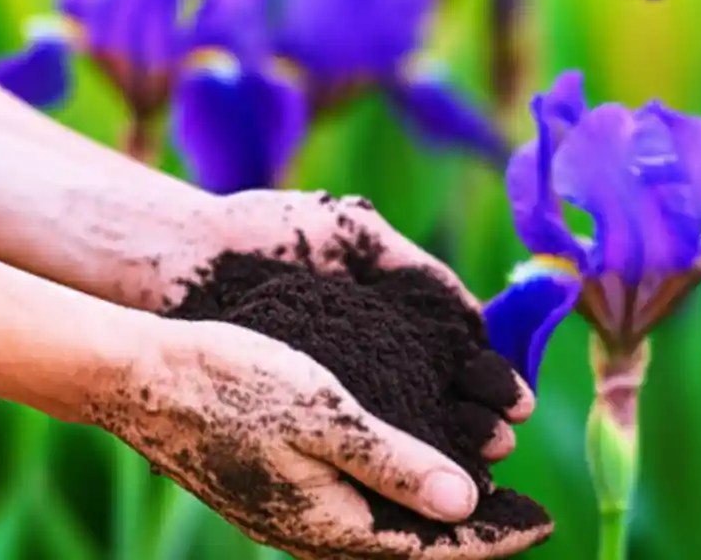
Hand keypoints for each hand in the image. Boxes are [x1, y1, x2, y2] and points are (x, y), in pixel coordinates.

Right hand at [88, 319, 550, 558]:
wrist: (144, 377)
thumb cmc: (233, 384)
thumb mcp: (325, 416)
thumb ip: (394, 465)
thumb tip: (462, 504)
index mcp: (332, 524)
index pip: (433, 547)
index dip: (494, 536)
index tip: (543, 522)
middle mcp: (316, 531)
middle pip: (414, 547)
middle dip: (473, 533)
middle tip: (524, 513)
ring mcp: (294, 514)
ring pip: (386, 529)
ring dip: (439, 514)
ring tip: (483, 492)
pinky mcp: (280, 489)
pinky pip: (359, 507)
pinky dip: (401, 495)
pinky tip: (414, 468)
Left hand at [114, 190, 534, 455]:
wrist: (183, 249)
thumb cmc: (267, 230)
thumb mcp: (356, 235)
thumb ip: (416, 269)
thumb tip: (474, 316)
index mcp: (388, 322)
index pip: (454, 364)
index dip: (489, 385)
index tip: (516, 404)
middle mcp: (365, 363)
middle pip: (435, 405)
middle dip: (472, 427)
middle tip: (502, 445)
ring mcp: (329, 389)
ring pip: (398, 429)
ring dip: (440, 451)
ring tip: (475, 467)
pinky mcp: (292, 407)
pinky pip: (347, 435)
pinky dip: (384, 453)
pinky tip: (413, 470)